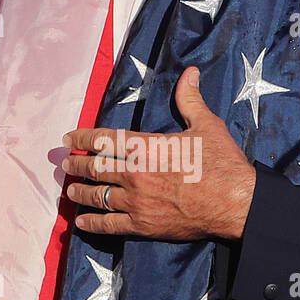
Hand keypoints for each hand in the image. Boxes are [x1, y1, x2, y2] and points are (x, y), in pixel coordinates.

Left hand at [62, 67, 256, 239]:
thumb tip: (189, 73)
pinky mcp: (142, 226)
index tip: (68, 140)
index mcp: (146, 146)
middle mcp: (134, 173)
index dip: (81, 139)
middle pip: (95, 168)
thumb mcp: (206, 125)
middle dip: (76, 166)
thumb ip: (190, 100)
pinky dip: (92, 223)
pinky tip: (82, 222)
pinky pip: (109, 224)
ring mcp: (136, 201)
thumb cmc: (222, 163)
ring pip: (97, 196)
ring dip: (80, 193)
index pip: (103, 139)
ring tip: (71, 192)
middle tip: (66, 166)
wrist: (234, 202)